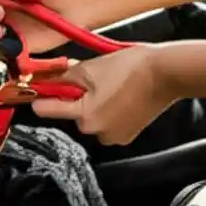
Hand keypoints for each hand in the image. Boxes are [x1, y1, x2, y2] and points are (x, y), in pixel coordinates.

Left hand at [29, 45, 177, 144]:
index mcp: (85, 117)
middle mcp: (97, 133)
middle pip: (72, 114)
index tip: (38, 87)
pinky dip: (109, 111)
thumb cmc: (130, 68)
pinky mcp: (127, 136)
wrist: (167, 73)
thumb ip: (60, 78)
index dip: (40, 96)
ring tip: (111, 86)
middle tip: (92, 79)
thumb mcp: (88, 68)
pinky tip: (121, 96)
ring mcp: (113, 137)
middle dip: (76, 98)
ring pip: (90, 118)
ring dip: (93, 104)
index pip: (46, 109)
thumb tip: (40, 80)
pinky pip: (106, 123)